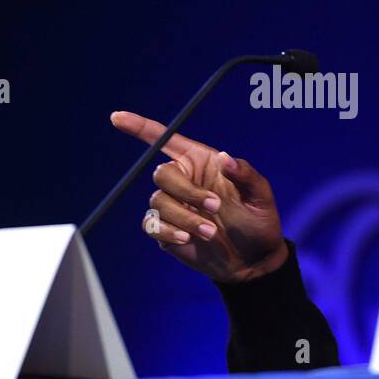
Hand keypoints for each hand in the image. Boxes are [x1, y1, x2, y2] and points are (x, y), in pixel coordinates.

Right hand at [109, 111, 288, 282]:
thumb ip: (246, 175)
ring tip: (211, 233)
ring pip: (159, 202)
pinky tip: (187, 239)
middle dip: (187, 191)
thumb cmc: (259, 222)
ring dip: (184, 217)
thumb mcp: (261, 196)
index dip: (140, 127)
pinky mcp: (166, 230)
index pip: (166, 139)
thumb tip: (225, 158)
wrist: (253, 260)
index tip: (117, 118)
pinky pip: (152, 224)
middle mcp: (183, 180)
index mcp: (201, 162)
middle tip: (215, 208)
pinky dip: (167, 230)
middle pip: (162, 174)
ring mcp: (172, 205)